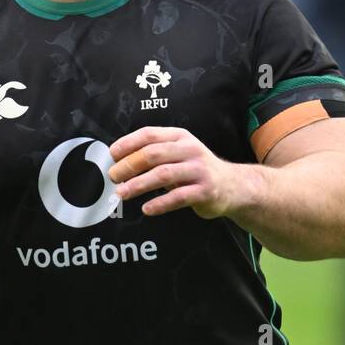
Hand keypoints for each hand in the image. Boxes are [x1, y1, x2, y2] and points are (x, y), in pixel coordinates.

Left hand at [107, 126, 240, 218]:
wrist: (232, 185)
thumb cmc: (195, 169)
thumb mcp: (178, 154)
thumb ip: (154, 154)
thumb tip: (119, 162)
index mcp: (179, 137)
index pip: (149, 134)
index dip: (128, 143)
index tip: (112, 154)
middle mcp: (189, 150)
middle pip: (153, 154)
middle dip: (129, 165)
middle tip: (113, 176)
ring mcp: (199, 170)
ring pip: (163, 175)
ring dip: (139, 184)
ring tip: (122, 193)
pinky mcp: (205, 191)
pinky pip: (178, 197)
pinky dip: (160, 203)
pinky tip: (146, 209)